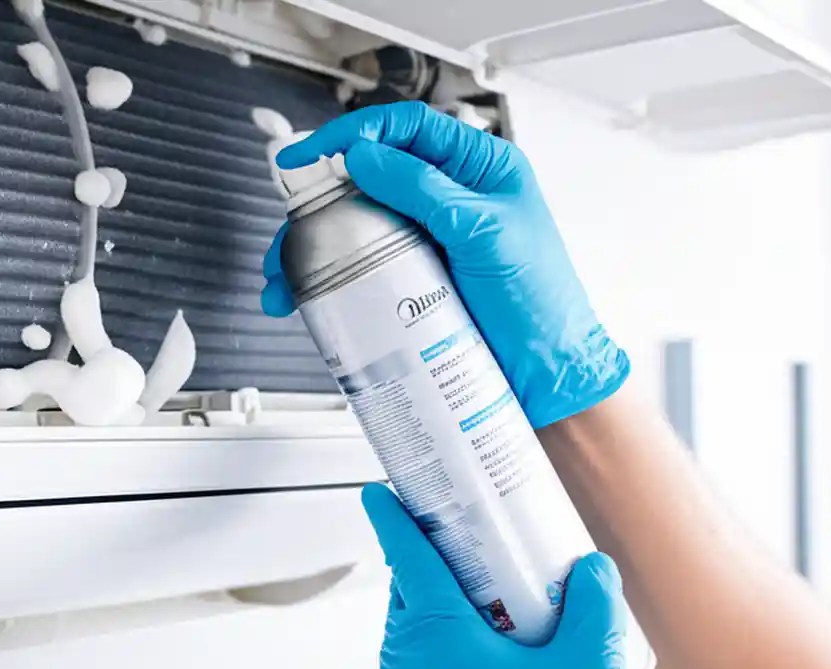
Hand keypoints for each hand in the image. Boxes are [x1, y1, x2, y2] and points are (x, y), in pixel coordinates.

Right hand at [262, 101, 627, 427]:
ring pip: (355, 226)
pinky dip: (326, 280)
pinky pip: (361, 267)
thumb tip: (365, 155)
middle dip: (318, 203)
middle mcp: (449, 198)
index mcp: (479, 168)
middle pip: (368, 179)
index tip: (311, 153)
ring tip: (285, 282)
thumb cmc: (539, 303)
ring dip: (311, 249)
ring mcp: (428, 240)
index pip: (407, 129)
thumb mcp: (485, 232)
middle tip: (289, 231)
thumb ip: (425, 188)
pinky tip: (305, 298)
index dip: (353, 133)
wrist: (546, 377)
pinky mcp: (413, 280)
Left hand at [362, 483, 627, 668]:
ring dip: (442, 609)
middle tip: (471, 545)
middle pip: (409, 588)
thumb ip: (594, 611)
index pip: (404, 553)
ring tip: (494, 606)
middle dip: (433, 561)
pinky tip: (489, 660)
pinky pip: (420, 667)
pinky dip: (444, 650)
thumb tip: (591, 568)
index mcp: (433, 629)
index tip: (379, 490)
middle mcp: (405, 656)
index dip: (392, 516)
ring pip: (414, 631)